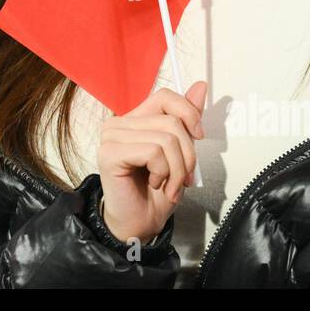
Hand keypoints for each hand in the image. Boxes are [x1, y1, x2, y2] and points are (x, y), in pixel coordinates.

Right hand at [98, 81, 205, 243]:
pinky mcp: (110, 153)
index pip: (165, 97)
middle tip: (182, 178)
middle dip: (187, 155)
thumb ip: (186, 119)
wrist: (140, 224)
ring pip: (166, 139)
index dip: (188, 113)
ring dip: (176, 169)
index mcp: (135, 120)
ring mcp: (111, 137)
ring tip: (169, 185)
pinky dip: (163, 173)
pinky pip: (153, 152)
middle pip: (171, 122)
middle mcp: (119, 124)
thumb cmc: (155, 193)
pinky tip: (153, 184)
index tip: (199, 136)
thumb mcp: (179, 153)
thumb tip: (200, 86)